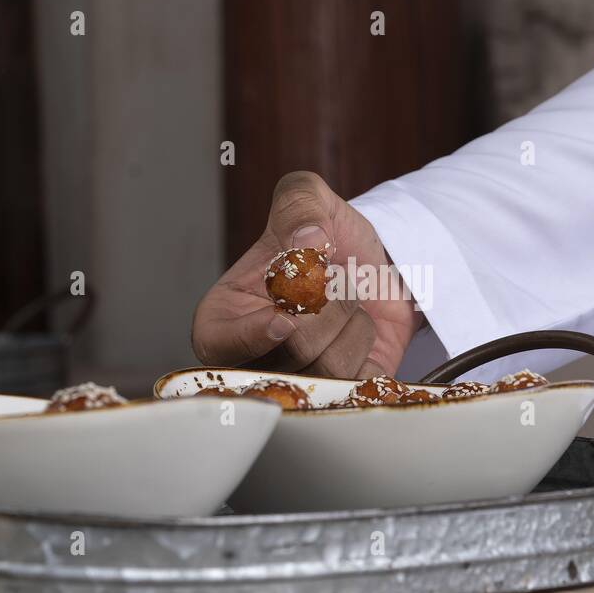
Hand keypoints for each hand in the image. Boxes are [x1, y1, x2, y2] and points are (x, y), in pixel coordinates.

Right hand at [191, 171, 422, 377]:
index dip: (253, 334)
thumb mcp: (306, 198)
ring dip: (349, 319)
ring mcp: (294, 381)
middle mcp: (252, 359)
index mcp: (222, 320)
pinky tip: (357, 326)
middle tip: (329, 280)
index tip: (283, 317)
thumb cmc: (326, 236)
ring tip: (343, 301)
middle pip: (292, 350)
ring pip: (327, 365)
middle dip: (325, 303)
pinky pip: (354, 380)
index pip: (218, 345)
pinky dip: (366, 341)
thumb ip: (299, 205)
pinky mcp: (335, 394)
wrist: (375, 260)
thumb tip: (306, 242)